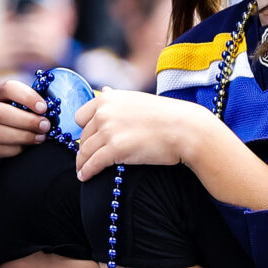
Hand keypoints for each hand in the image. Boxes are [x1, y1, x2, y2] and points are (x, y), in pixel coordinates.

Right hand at [0, 79, 50, 169]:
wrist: (0, 143)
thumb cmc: (18, 120)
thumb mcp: (24, 108)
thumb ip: (35, 106)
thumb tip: (55, 106)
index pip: (8, 88)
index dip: (27, 97)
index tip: (44, 108)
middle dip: (26, 120)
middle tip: (46, 126)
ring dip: (22, 136)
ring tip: (40, 138)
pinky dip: (15, 149)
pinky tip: (26, 148)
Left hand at [74, 88, 210, 178]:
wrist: (186, 129)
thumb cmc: (166, 115)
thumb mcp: (137, 99)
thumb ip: (117, 98)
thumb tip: (105, 90)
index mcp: (108, 98)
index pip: (81, 116)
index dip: (85, 130)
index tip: (89, 139)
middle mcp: (104, 112)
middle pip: (84, 136)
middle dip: (85, 148)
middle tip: (86, 159)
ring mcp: (108, 130)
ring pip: (85, 151)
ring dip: (82, 163)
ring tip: (82, 170)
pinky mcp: (115, 149)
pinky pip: (93, 163)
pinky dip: (87, 171)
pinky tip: (85, 177)